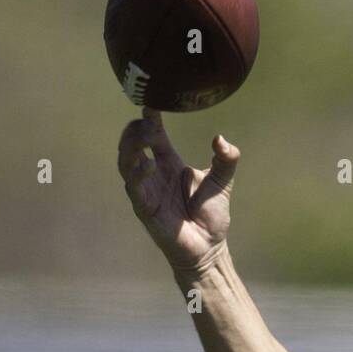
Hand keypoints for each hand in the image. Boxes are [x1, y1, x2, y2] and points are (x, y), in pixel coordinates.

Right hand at [117, 107, 238, 274]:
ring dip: (131, 145)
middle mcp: (154, 174)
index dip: (149, 117)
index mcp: (168, 163)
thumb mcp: (222, 182)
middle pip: (133, 143)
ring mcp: (147, 191)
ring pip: (126, 161)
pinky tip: (149, 164)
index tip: (151, 102)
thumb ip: (226, 160)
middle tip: (147, 118)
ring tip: (144, 133)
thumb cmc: (211, 217)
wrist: (209, 249)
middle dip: (136, 129)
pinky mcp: (145, 208)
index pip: (153, 134)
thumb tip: (221, 140)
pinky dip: (139, 173)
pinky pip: (134, 187)